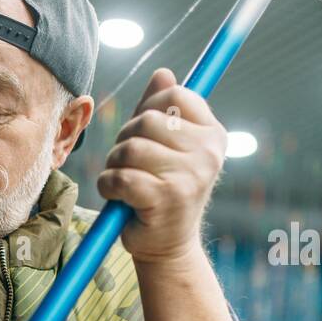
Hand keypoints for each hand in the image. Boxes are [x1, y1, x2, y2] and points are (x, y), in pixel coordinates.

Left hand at [96, 67, 226, 271]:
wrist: (167, 247)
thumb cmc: (163, 192)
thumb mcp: (166, 148)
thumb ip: (162, 110)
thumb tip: (162, 73)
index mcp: (213, 135)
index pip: (175, 94)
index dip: (148, 108)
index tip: (143, 132)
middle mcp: (208, 153)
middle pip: (147, 121)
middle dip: (124, 140)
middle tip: (127, 163)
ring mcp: (190, 176)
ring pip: (130, 148)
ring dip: (113, 164)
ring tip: (121, 181)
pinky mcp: (166, 199)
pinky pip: (121, 177)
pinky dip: (108, 185)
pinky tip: (116, 196)